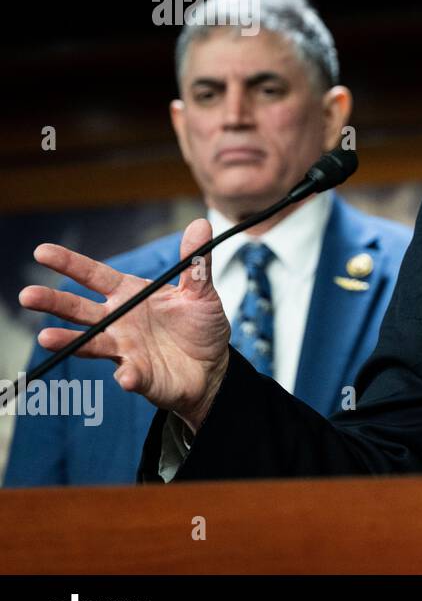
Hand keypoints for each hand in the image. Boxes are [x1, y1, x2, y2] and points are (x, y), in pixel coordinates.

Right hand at [18, 218, 231, 431]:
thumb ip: (195, 262)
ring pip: (90, 343)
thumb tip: (200, 225)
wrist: (214, 366)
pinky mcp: (139, 375)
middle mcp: (119, 321)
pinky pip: (129, 375)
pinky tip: (126, 374)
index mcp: (130, 294)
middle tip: (28, 295)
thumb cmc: (200, 326)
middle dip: (53, 302)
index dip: (69, 264)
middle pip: (79, 309)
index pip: (94, 275)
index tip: (42, 252)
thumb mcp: (201, 292)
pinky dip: (127, 375)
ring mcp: (125, 349)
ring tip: (47, 337)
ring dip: (69, 340)